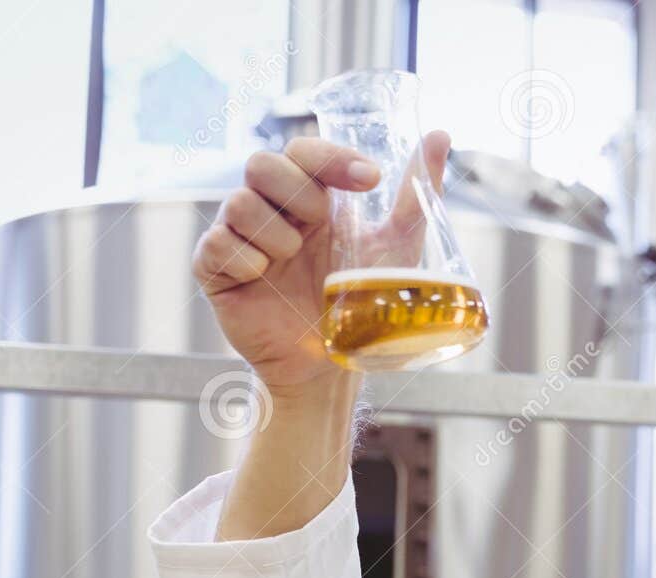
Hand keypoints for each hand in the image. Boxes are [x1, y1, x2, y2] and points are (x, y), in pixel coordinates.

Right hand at [192, 130, 450, 399]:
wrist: (332, 363)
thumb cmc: (361, 303)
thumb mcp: (399, 246)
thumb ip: (416, 193)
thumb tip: (440, 136)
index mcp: (310, 198)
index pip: (304, 152)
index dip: (331, 157)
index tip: (369, 179)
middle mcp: (272, 211)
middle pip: (261, 163)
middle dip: (297, 190)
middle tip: (322, 225)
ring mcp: (241, 239)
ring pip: (238, 202)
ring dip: (275, 231)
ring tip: (294, 260)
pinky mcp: (216, 272)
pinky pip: (215, 244)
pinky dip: (244, 257)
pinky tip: (265, 276)